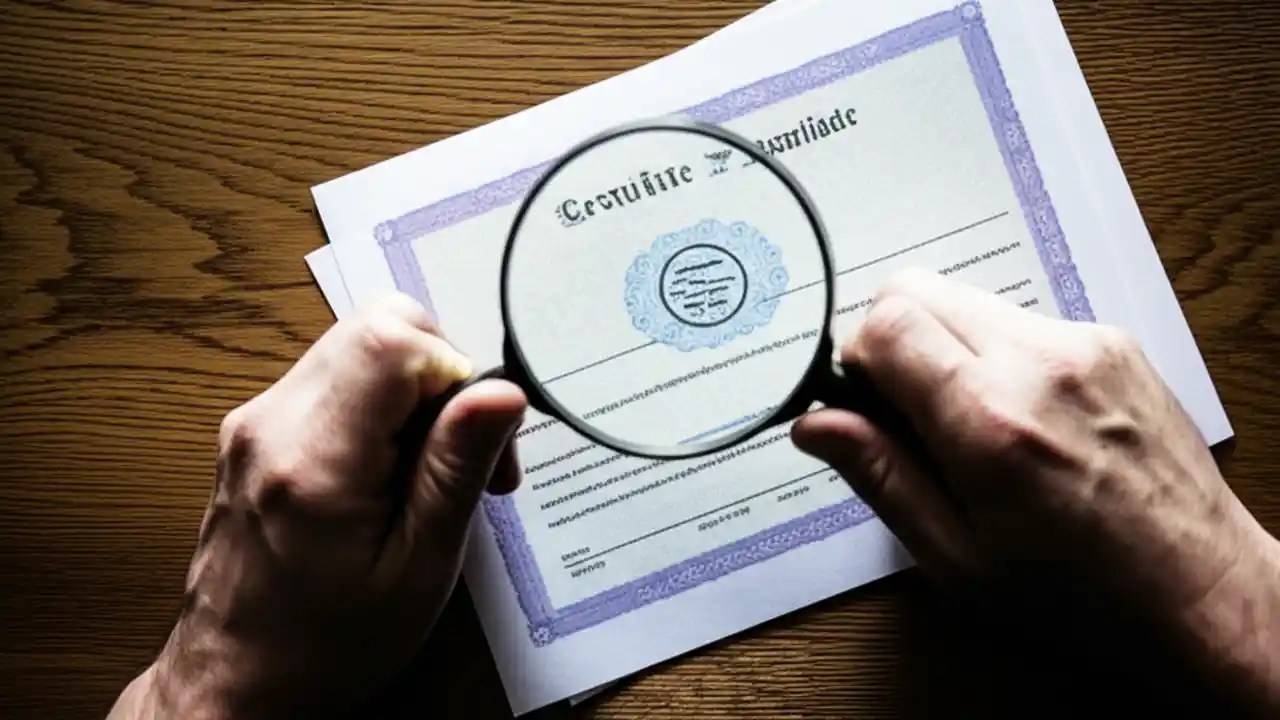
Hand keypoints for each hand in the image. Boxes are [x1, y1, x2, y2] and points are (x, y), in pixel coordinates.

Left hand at [109, 292, 527, 718]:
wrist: (235, 681)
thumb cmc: (325, 645)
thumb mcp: (418, 569)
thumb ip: (456, 470)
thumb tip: (501, 391)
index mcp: (314, 459)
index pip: (390, 339)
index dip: (454, 370)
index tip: (476, 436)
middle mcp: (271, 423)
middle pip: (377, 327)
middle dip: (442, 375)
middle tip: (464, 454)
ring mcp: (256, 420)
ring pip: (360, 346)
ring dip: (414, 392)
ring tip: (429, 471)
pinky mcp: (257, 427)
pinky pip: (337, 377)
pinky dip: (382, 406)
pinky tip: (394, 470)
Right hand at [792, 269, 1278, 714]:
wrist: (1199, 588)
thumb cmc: (1082, 594)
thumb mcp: (957, 557)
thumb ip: (880, 476)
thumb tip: (816, 424)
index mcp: (988, 421)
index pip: (886, 321)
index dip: (854, 356)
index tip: (861, 402)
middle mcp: (1038, 363)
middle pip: (917, 289)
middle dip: (891, 340)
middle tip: (904, 411)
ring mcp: (1081, 344)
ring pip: (965, 297)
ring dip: (943, 345)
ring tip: (966, 421)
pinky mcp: (1109, 341)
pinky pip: (1018, 318)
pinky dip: (995, 353)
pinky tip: (1017, 416)